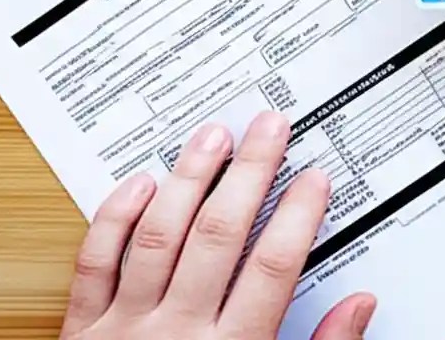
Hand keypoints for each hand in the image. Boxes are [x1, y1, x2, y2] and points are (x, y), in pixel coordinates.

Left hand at [60, 112, 375, 339]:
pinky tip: (141, 182)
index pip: (274, 267)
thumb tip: (360, 307)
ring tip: (212, 135)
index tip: (316, 178)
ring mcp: (127, 328)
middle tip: (269, 125)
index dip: (299, 214)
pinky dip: (116, 219)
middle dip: (250, 172)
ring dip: (188, 178)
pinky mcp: (84, 330)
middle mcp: (179, 334)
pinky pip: (95, 263)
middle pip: (219, 235)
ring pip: (159, 235)